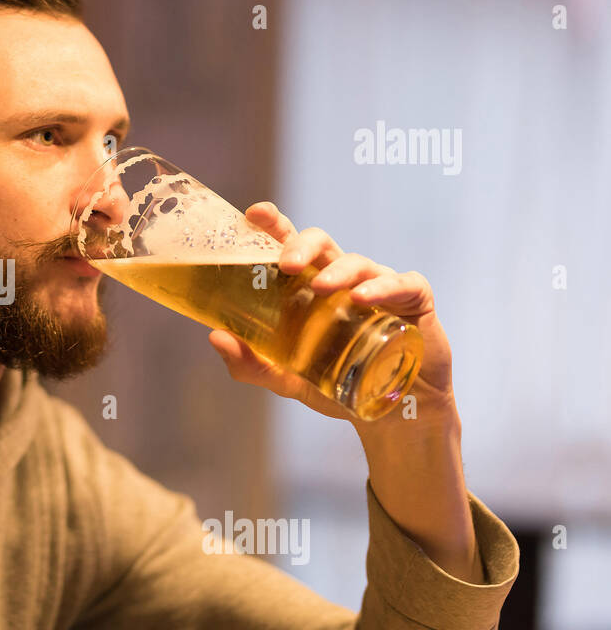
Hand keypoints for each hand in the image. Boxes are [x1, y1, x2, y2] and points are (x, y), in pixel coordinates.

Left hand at [207, 201, 454, 426]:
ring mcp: (377, 286)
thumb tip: (216, 337)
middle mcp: (340, 279)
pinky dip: (381, 287)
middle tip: (286, 265)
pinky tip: (363, 298)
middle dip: (301, 245)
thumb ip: (251, 364)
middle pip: (320, 243)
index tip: (254, 214)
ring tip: (321, 287)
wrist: (393, 414)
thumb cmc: (339, 386)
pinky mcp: (412, 300)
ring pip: (356, 261)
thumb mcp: (287, 379)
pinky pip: (400, 283)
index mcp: (307, 288)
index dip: (273, 225)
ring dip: (337, 270)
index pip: (288, 246)